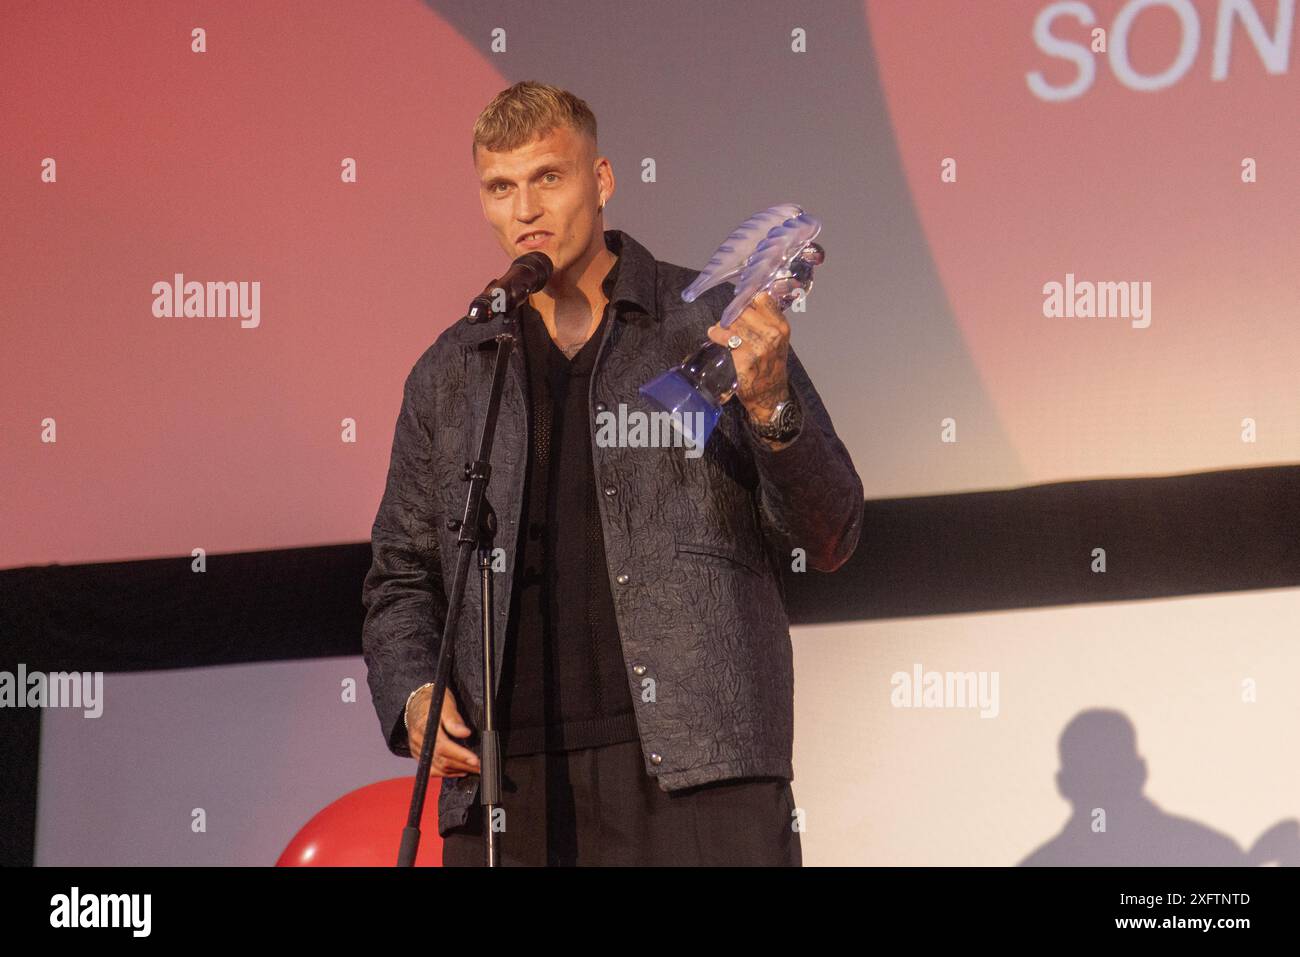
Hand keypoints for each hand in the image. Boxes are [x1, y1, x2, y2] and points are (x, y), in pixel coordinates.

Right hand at [406, 685, 478, 776]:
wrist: (416, 702)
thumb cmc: (433, 701)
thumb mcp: (445, 703)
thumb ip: (454, 719)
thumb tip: (465, 733)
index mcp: (425, 727)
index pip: (443, 747)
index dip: (460, 755)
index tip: (475, 760)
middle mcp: (420, 741)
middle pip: (442, 760)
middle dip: (464, 766)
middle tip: (481, 767)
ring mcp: (417, 750)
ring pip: (438, 768)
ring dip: (457, 770)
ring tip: (474, 769)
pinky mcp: (418, 755)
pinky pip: (432, 769)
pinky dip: (447, 773)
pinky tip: (460, 770)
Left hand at [705, 291, 790, 423]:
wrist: (770, 396)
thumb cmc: (771, 365)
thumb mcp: (777, 340)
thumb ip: (766, 320)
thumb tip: (748, 300)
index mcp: (781, 327)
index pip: (762, 299)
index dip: (748, 300)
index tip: (740, 304)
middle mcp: (773, 335)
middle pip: (744, 310)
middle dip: (732, 314)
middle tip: (727, 320)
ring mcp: (759, 348)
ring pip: (733, 322)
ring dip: (722, 324)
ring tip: (718, 329)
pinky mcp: (745, 360)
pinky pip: (725, 338)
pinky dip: (716, 335)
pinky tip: (714, 336)